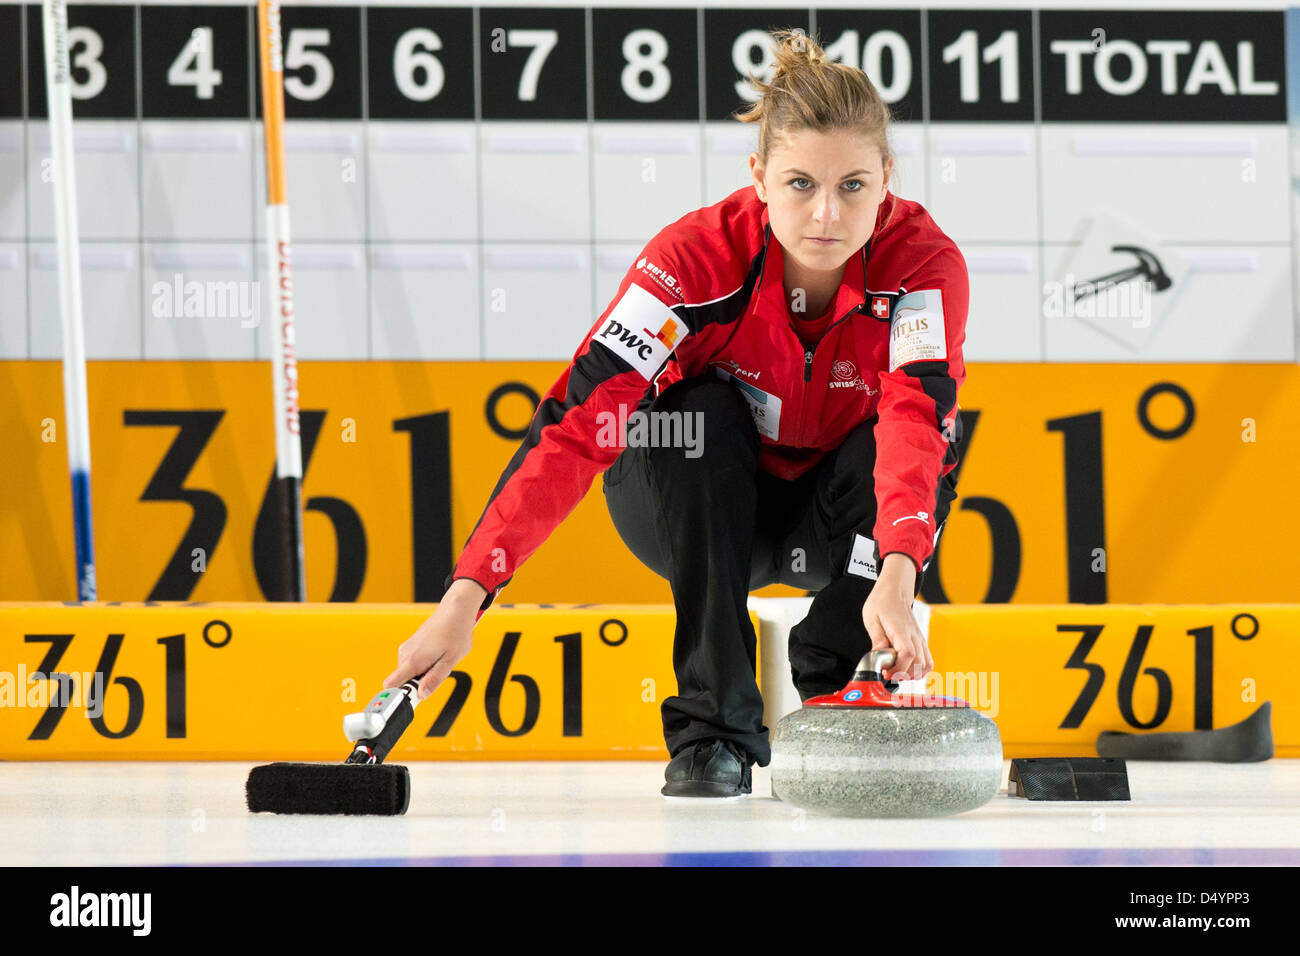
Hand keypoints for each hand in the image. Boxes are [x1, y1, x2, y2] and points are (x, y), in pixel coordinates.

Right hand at [384, 578, 485, 699]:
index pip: (391, 685)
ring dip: (423, 672)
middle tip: (438, 672)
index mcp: (413, 660)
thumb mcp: (450, 660)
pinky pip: (413, 663)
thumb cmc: (456, 632)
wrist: (455, 610)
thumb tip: (421, 695)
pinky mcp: (410, 645)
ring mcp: (407, 648)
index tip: (412, 698)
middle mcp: (405, 654)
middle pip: (403, 681)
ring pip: (409, 672)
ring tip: (440, 659)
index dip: (399, 696)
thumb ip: (434, 679)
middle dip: (419, 683)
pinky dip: (424, 664)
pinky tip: (437, 653)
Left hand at [861, 555, 932, 681]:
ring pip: (925, 665)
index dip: (898, 668)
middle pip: (918, 664)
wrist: (896, 590)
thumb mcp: (871, 618)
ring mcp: (920, 639)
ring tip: (897, 672)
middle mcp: (914, 635)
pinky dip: (920, 671)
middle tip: (888, 673)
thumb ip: (877, 639)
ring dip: (912, 675)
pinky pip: (928, 662)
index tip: (885, 672)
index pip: (907, 654)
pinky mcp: (921, 642)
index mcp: (900, 629)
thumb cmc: (882, 602)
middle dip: (903, 674)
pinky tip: (906, 669)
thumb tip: (879, 657)